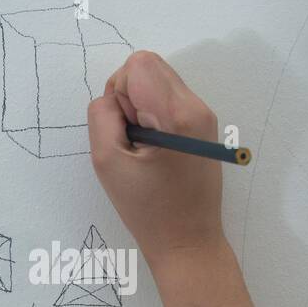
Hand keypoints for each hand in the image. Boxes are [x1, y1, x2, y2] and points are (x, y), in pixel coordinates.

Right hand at [86, 51, 225, 276]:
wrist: (188, 241)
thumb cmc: (148, 209)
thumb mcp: (107, 162)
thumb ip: (102, 116)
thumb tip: (113, 99)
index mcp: (178, 115)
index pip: (138, 65)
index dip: (119, 92)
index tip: (123, 130)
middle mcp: (198, 107)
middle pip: (150, 66)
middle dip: (130, 96)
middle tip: (132, 138)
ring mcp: (205, 115)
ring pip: (159, 81)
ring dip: (141, 106)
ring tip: (144, 147)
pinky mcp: (204, 126)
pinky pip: (168, 99)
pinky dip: (153, 115)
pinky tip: (155, 149)